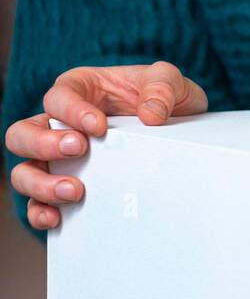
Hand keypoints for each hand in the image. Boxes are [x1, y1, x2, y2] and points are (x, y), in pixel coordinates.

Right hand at [5, 61, 208, 231]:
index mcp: (79, 89)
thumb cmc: (161, 98)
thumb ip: (161, 88)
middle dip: (42, 144)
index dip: (72, 111)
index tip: (100, 126)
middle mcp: (60, 124)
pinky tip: (58, 217)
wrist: (178, 126)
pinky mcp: (64, 185)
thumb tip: (150, 116)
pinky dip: (40, 212)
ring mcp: (58, 158)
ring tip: (74, 191)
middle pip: (22, 133)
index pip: (58, 96)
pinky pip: (37, 203)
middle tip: (78, 150)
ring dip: (41, 184)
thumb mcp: (168, 81)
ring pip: (24, 171)